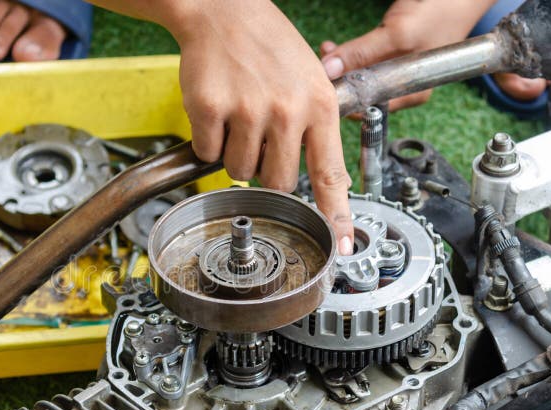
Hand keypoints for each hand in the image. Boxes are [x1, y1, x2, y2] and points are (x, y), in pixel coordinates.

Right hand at [168, 1, 353, 254]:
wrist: (223, 10)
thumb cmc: (269, 46)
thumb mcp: (311, 79)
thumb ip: (319, 128)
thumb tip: (330, 182)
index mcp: (319, 105)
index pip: (330, 173)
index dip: (336, 214)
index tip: (342, 244)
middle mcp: (287, 110)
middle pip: (277, 181)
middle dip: (266, 169)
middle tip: (261, 135)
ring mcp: (247, 110)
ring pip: (240, 171)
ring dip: (235, 153)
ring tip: (239, 115)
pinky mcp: (210, 108)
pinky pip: (207, 153)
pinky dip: (208, 139)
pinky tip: (217, 109)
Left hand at [320, 0, 493, 110]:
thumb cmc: (440, 14)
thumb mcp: (398, 34)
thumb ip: (362, 53)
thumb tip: (328, 70)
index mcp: (409, 94)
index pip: (367, 109)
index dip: (344, 100)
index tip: (323, 87)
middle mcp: (401, 87)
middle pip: (359, 92)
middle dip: (337, 80)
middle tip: (320, 65)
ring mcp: (394, 71)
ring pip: (357, 76)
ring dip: (338, 65)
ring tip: (326, 53)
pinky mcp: (387, 55)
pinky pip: (360, 61)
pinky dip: (345, 55)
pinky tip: (333, 48)